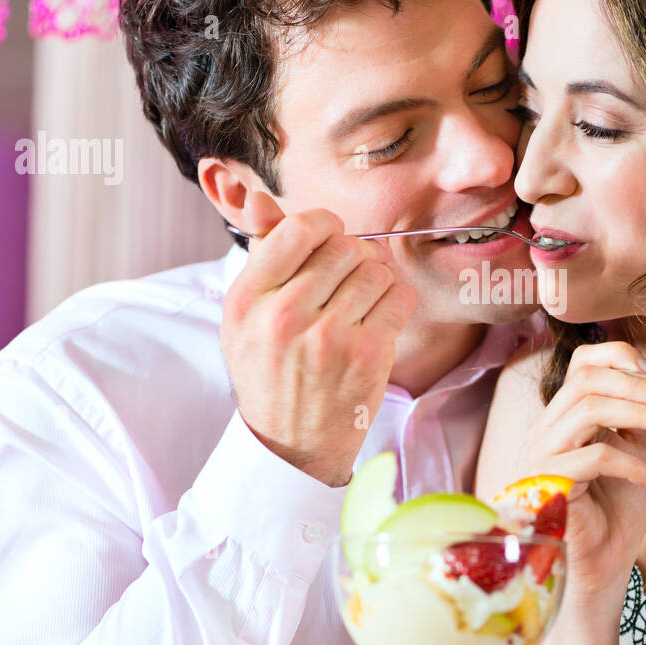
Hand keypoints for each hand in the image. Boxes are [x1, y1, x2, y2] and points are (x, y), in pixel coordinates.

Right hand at [219, 209, 415, 485]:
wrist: (290, 445)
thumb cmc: (268, 371)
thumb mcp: (246, 315)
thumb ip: (260, 255)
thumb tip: (260, 198)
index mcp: (248, 300)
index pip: (297, 229)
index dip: (324, 225)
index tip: (330, 237)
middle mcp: (284, 316)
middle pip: (343, 246)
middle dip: (354, 254)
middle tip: (349, 275)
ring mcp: (328, 338)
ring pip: (375, 269)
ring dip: (377, 277)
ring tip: (363, 299)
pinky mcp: (367, 356)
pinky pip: (399, 297)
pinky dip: (397, 299)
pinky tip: (380, 316)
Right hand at [523, 341, 645, 605]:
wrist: (606, 561)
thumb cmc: (618, 507)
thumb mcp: (636, 448)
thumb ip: (639, 414)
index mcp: (565, 414)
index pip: (581, 363)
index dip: (619, 357)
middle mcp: (546, 429)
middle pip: (585, 380)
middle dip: (637, 386)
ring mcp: (543, 455)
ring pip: (587, 409)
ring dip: (637, 412)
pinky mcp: (550, 484)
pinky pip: (594, 457)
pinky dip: (631, 464)